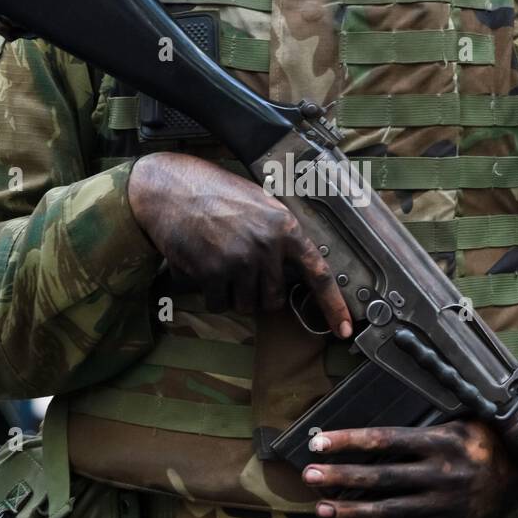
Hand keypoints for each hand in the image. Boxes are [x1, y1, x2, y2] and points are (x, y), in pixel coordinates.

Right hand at [128, 152, 351, 335]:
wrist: (171, 188)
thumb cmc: (215, 192)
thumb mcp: (260, 202)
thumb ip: (280, 233)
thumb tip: (297, 266)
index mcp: (285, 227)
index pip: (319, 274)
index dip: (334, 306)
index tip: (345, 329)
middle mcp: (267, 246)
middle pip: (275, 299)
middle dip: (259, 293)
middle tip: (241, 268)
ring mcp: (240, 260)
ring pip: (247, 306)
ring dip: (234, 294)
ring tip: (220, 262)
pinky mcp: (213, 273)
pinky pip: (220, 304)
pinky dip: (211, 295)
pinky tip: (204, 267)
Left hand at [303, 420, 517, 517]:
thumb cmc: (490, 438)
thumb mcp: (464, 419)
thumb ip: (427, 422)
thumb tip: (381, 425)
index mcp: (444, 440)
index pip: (385, 439)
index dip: (348, 442)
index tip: (318, 443)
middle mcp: (443, 473)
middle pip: (380, 476)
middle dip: (340, 477)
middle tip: (308, 476)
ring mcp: (445, 503)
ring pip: (388, 509)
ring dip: (350, 508)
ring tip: (321, 507)